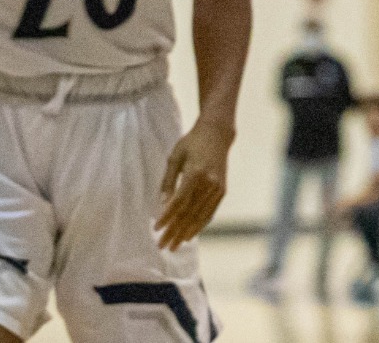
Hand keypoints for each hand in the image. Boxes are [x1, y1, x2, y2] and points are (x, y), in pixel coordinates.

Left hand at [156, 121, 232, 250]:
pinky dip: (200, 225)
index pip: (178, 202)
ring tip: (175, 245)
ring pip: (200, 216)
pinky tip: (191, 234)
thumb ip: (169, 181)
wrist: (217, 134)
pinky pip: (210, 212)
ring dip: (186, 232)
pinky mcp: (222, 190)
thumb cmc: (192, 142)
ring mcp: (217, 188)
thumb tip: (163, 204)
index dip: (167, 217)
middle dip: (174, 231)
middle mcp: (209, 183)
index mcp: (195, 173)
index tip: (156, 229)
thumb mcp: (175, 157)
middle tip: (162, 245)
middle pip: (189, 213)